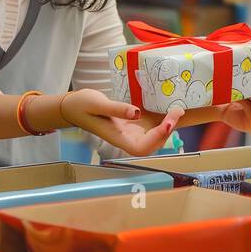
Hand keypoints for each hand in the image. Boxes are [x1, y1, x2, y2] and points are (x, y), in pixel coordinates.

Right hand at [59, 89, 181, 156]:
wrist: (73, 107)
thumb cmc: (82, 106)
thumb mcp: (97, 103)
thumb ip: (117, 109)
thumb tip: (137, 113)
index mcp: (117, 138)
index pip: (142, 147)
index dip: (158, 138)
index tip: (169, 122)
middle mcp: (127, 138)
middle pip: (153, 144)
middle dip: (168, 131)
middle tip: (177, 111)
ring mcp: (130, 132)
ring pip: (155, 136)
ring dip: (168, 125)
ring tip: (177, 109)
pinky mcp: (133, 124)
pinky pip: (151, 126)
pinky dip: (162, 119)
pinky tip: (168, 107)